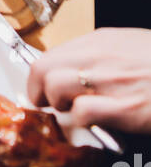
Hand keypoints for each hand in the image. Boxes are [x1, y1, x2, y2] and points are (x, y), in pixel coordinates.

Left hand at [27, 29, 150, 133]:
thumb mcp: (128, 45)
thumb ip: (100, 53)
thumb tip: (76, 66)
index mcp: (99, 41)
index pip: (49, 54)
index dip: (38, 75)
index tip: (39, 87)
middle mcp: (98, 57)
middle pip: (42, 70)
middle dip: (38, 91)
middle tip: (47, 104)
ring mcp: (109, 82)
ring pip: (55, 89)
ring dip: (58, 106)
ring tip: (71, 113)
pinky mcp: (122, 108)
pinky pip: (82, 114)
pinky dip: (80, 122)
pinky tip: (92, 124)